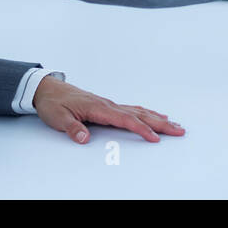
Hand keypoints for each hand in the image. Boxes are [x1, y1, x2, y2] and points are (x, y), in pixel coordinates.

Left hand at [32, 77, 184, 143]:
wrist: (47, 89)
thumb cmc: (53, 103)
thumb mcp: (58, 118)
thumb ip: (72, 129)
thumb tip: (84, 138)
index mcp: (99, 108)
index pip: (125, 120)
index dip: (142, 130)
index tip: (155, 138)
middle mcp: (108, 105)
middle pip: (140, 115)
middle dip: (160, 124)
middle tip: (180, 130)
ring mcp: (110, 104)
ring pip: (139, 111)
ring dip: (158, 118)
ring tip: (175, 124)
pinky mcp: (108, 106)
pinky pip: (133, 110)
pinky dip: (147, 113)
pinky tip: (156, 115)